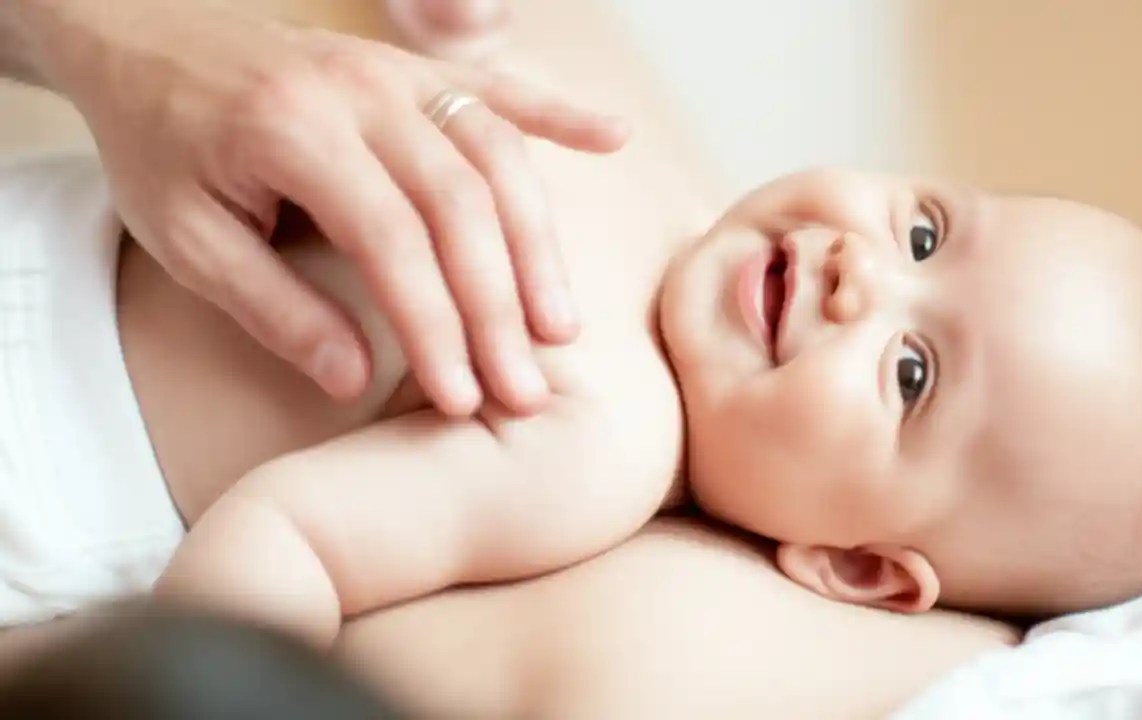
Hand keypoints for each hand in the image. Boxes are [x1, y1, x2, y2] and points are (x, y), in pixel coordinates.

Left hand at [43, 0, 625, 414]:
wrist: (146, 39)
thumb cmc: (163, 146)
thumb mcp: (187, 240)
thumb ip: (273, 310)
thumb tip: (356, 382)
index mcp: (294, 131)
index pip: (392, 241)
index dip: (435, 327)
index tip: (462, 400)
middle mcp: (360, 90)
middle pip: (461, 204)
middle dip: (501, 307)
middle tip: (527, 388)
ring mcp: (396, 70)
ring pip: (496, 155)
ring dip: (538, 243)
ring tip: (560, 324)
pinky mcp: (414, 65)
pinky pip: (502, 86)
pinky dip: (561, 114)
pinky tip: (613, 137)